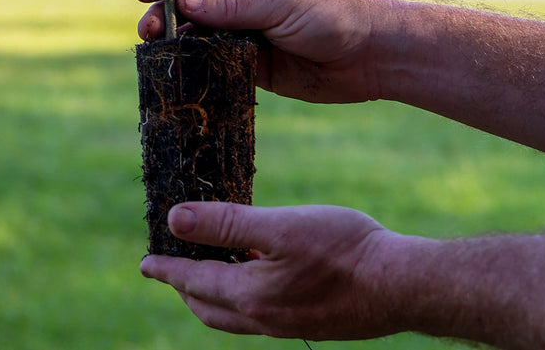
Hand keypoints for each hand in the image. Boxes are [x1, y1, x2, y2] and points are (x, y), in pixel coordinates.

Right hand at [135, 0, 387, 101]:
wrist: (372, 55)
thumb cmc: (333, 12)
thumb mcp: (280, 3)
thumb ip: (231, 6)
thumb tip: (182, 0)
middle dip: (167, 8)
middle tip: (148, 27)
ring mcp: (248, 29)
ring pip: (201, 30)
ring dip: (177, 37)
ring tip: (156, 48)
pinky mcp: (254, 63)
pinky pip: (217, 60)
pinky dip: (196, 63)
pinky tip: (180, 70)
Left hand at [141, 202, 402, 339]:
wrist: (399, 285)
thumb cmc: (342, 249)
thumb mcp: (279, 226)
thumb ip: (227, 224)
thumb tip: (176, 220)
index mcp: (250, 296)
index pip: (193, 283)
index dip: (166, 270)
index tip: (145, 264)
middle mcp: (263, 319)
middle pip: (208, 306)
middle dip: (185, 286)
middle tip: (171, 266)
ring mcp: (286, 324)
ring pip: (233, 314)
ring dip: (212, 293)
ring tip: (208, 267)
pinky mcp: (308, 321)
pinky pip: (258, 314)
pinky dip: (241, 295)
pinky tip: (258, 272)